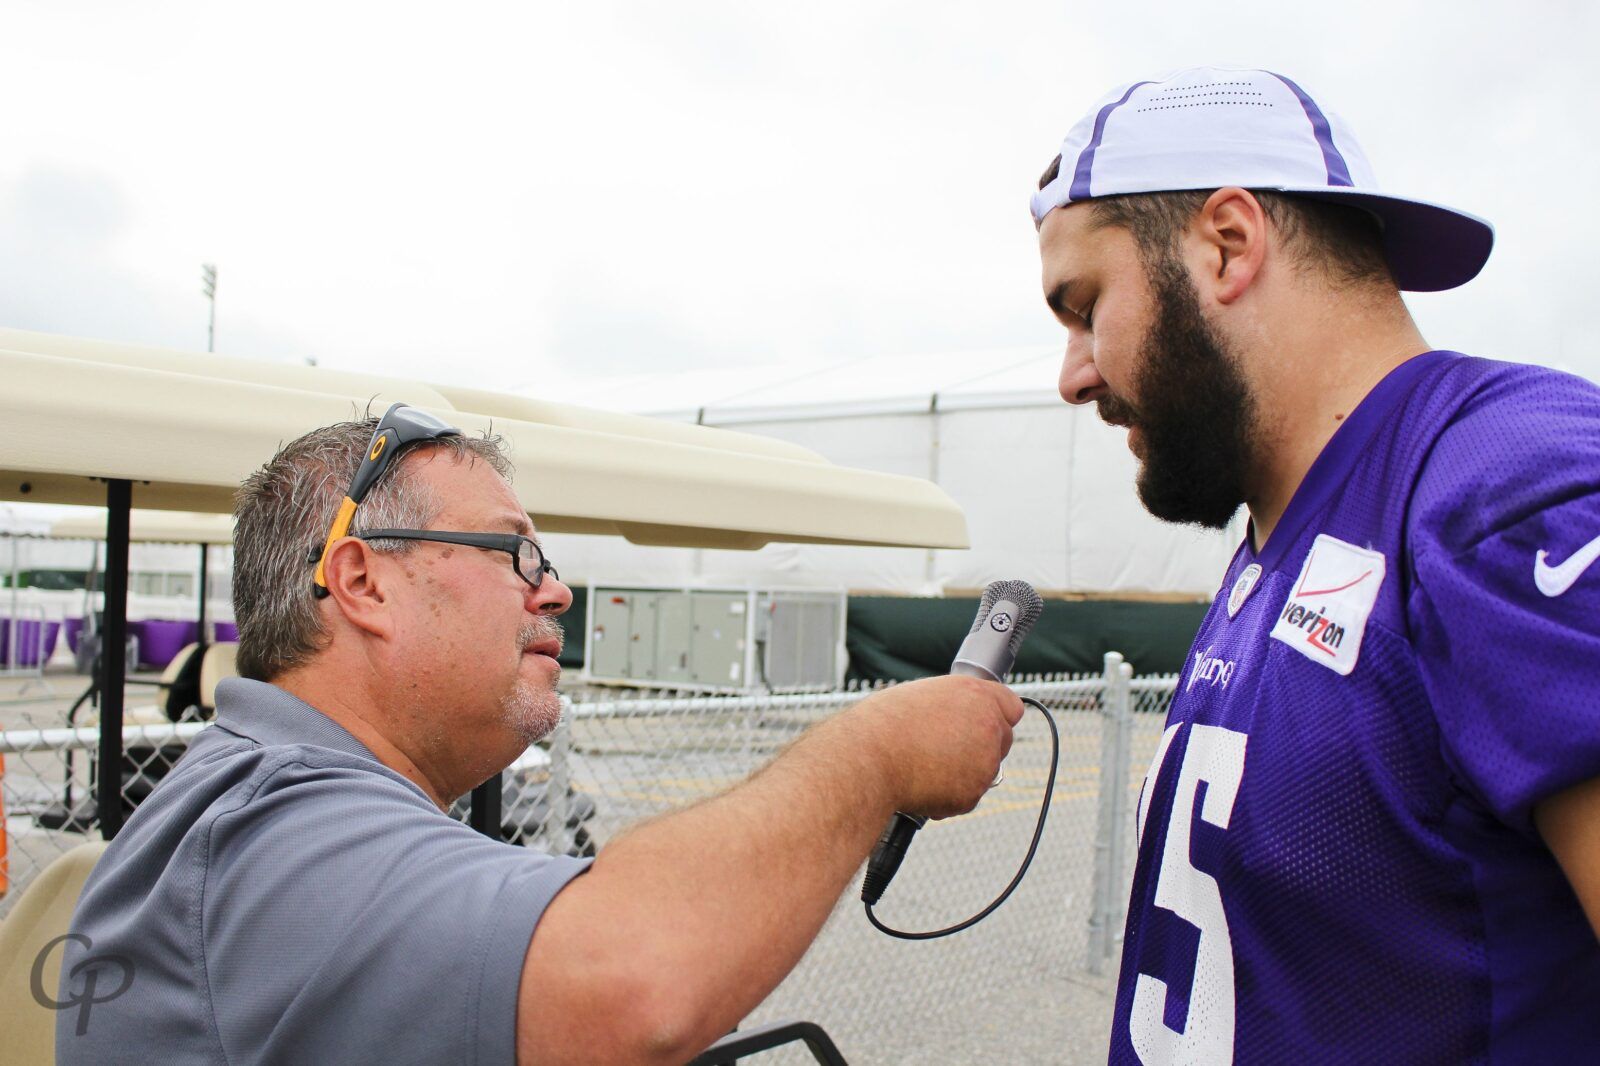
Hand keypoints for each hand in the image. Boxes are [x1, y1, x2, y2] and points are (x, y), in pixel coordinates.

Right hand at [845, 675, 1023, 819]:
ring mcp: (984, 762)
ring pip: (984, 770)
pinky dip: (948, 795)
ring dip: (963, 772)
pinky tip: (920, 783)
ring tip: (923, 764)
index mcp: (976, 694)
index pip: (1011, 706)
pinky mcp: (972, 794)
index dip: (995, 716)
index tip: (982, 724)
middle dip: (981, 746)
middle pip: (1003, 739)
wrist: (867, 759)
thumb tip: (956, 718)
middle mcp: (988, 726)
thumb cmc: (883, 725)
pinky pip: (966, 796)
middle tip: (945, 748)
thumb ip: (951, 706)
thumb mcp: (922, 696)